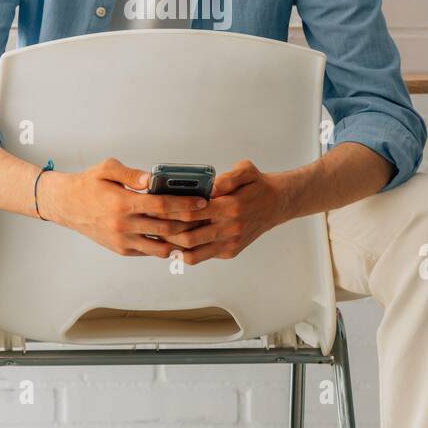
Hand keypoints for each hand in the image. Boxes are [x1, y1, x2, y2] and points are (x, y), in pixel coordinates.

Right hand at [40, 157, 211, 258]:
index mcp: (122, 203)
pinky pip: (149, 252)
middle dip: (190, 223)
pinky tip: (177, 238)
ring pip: (161, 246)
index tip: (201, 202)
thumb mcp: (108, 169)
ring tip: (196, 230)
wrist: (65, 205)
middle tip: (207, 218)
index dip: (185, 205)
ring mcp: (123, 241)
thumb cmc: (88, 184)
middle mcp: (123, 225)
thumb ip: (132, 175)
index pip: (162, 206)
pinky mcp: (121, 250)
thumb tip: (152, 179)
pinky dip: (165, 247)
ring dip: (181, 240)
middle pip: (166, 228)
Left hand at [164, 159, 293, 264]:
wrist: (277, 204)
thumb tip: (210, 187)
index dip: (171, 212)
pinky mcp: (230, 252)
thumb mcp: (246, 171)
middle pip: (188, 237)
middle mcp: (230, 228)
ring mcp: (230, 243)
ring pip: (194, 253)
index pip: (193, 212)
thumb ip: (227, 178)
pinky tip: (174, 242)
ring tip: (158, 237)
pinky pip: (203, 256)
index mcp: (230, 206)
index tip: (154, 209)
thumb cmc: (257, 185)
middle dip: (166, 233)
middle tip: (149, 226)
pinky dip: (186, 252)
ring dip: (174, 247)